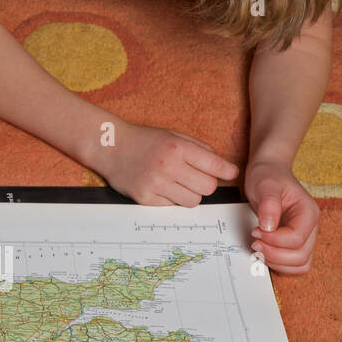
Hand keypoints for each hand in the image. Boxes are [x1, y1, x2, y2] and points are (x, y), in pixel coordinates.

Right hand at [97, 119, 238, 203]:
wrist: (111, 147)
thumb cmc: (145, 141)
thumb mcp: (173, 135)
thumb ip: (198, 148)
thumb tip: (221, 166)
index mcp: (178, 148)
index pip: (214, 165)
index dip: (227, 171)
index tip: (230, 173)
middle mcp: (168, 166)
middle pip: (208, 187)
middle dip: (206, 183)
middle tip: (197, 177)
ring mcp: (156, 184)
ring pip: (193, 201)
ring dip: (191, 194)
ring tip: (179, 183)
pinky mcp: (146, 198)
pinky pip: (173, 206)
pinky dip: (172, 198)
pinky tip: (162, 187)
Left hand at [243, 158, 318, 274]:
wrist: (269, 174)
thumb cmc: (269, 177)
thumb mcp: (266, 185)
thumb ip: (269, 204)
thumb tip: (269, 226)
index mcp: (308, 212)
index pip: (297, 239)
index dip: (274, 240)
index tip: (256, 231)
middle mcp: (310, 227)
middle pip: (301, 257)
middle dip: (274, 254)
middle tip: (256, 242)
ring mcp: (304, 237)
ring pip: (300, 264)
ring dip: (277, 262)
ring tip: (260, 248)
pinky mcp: (295, 243)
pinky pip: (294, 264)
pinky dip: (279, 264)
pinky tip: (266, 251)